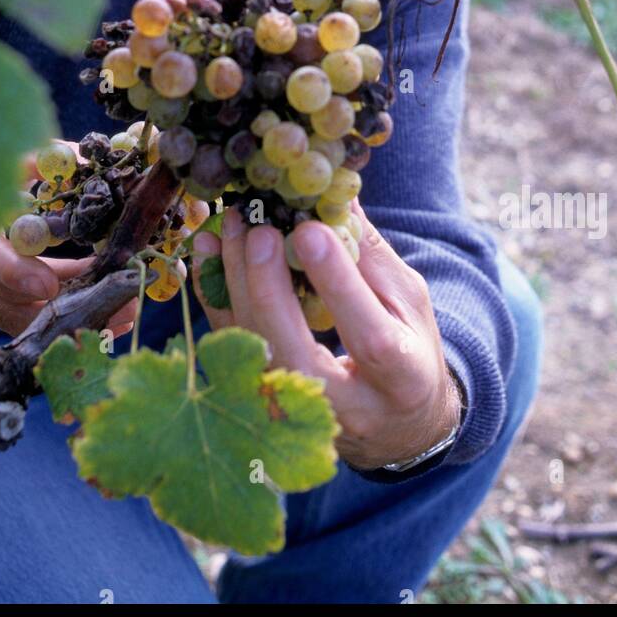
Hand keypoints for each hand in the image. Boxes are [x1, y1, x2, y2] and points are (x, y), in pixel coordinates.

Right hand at [0, 141, 136, 339]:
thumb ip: (37, 161)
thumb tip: (82, 159)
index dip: (11, 275)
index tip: (48, 285)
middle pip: (8, 305)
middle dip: (64, 310)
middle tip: (113, 306)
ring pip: (24, 320)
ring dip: (75, 320)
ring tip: (124, 316)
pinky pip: (29, 322)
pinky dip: (67, 320)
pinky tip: (108, 318)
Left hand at [191, 200, 461, 471]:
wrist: (395, 421)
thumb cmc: (407, 347)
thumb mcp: (408, 302)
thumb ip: (371, 256)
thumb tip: (335, 195)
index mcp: (402, 378)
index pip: (369, 337)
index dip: (337, 285)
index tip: (310, 231)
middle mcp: (349, 406)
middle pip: (297, 353)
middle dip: (271, 289)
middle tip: (260, 232)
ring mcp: (300, 411)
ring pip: (255, 352)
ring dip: (236, 284)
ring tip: (233, 227)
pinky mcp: (264, 401)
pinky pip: (229, 347)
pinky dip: (214, 296)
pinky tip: (208, 251)